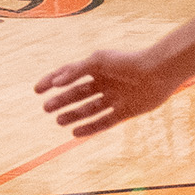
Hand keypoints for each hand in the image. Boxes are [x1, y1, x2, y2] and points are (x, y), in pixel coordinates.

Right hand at [34, 47, 177, 137]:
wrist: (158, 72)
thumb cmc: (127, 61)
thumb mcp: (98, 61)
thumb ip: (76, 71)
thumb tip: (56, 82)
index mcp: (97, 67)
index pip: (69, 74)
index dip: (52, 81)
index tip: (37, 90)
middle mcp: (105, 83)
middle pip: (78, 94)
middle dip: (61, 101)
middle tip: (46, 108)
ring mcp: (115, 98)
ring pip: (89, 109)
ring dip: (73, 115)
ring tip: (58, 121)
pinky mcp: (126, 111)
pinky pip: (104, 122)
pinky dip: (90, 128)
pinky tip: (75, 133)